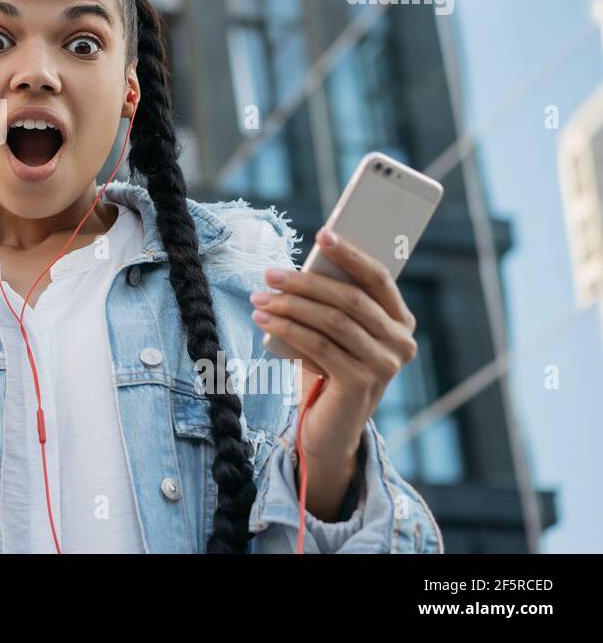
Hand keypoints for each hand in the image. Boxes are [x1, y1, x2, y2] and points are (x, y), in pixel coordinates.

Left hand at [247, 226, 417, 465]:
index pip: (379, 278)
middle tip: (270, 273)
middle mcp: (401, 342)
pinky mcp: (361, 384)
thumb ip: (334, 303)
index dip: (351, 254)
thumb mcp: (337, 332)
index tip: (323, 234)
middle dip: (305, 282)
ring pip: (332, 321)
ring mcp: (384, 365)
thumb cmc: (331, 367)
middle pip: (349, 299)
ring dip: (290, 304)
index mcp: (401, 321)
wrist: (332, 426)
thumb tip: (303, 266)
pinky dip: (288, 328)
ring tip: (259, 297)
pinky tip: (265, 319)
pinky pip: (318, 346)